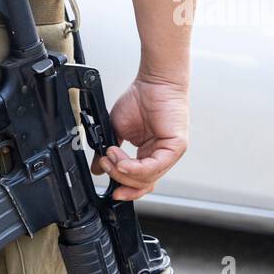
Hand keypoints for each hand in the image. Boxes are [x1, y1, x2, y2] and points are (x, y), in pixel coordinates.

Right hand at [90, 77, 188, 200]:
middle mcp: (161, 156)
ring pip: (147, 178)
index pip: (140, 182)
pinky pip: (155, 167)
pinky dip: (135, 168)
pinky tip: (122, 161)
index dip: (126, 189)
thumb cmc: (140, 99)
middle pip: (142, 184)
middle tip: (104, 164)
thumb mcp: (116, 130)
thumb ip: (107, 152)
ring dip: (123, 170)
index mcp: (149, 154)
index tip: (111, 191)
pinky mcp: (176, 148)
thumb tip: (97, 168)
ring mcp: (170, 154)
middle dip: (119, 178)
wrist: (154, 81)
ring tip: (110, 156)